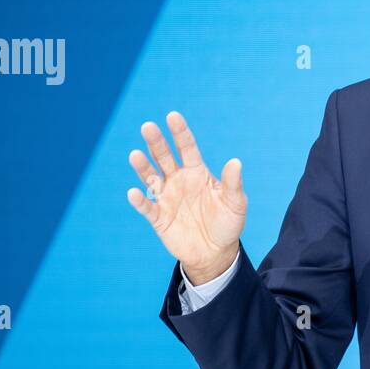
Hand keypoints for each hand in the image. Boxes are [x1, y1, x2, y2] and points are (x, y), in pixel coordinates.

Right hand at [127, 111, 245, 282]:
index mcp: (197, 172)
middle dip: (156, 142)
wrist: (216, 252)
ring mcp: (167, 198)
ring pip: (151, 177)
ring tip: (135, 155)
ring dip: (143, 167)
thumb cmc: (227, 223)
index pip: (187, 147)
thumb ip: (233, 183)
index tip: (172, 116)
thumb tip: (235, 162)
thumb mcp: (235, 203)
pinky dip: (139, 201)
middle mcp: (178, 180)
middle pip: (164, 157)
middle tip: (148, 126)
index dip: (180, 132)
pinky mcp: (159, 217)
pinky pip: (147, 207)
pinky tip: (133, 193)